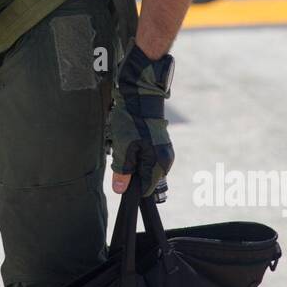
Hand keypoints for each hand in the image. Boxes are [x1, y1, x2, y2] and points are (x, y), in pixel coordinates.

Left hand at [109, 41, 174, 197]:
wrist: (140, 96)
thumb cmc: (132, 122)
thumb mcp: (123, 148)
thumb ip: (122, 172)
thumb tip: (121, 190)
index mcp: (159, 164)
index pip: (146, 189)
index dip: (132, 186)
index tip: (121, 175)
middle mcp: (165, 159)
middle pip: (145, 178)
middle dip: (131, 171)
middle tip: (122, 154)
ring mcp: (164, 150)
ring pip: (144, 166)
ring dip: (132, 160)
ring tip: (125, 144)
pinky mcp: (159, 142)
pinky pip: (145, 156)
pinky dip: (135, 152)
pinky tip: (128, 139)